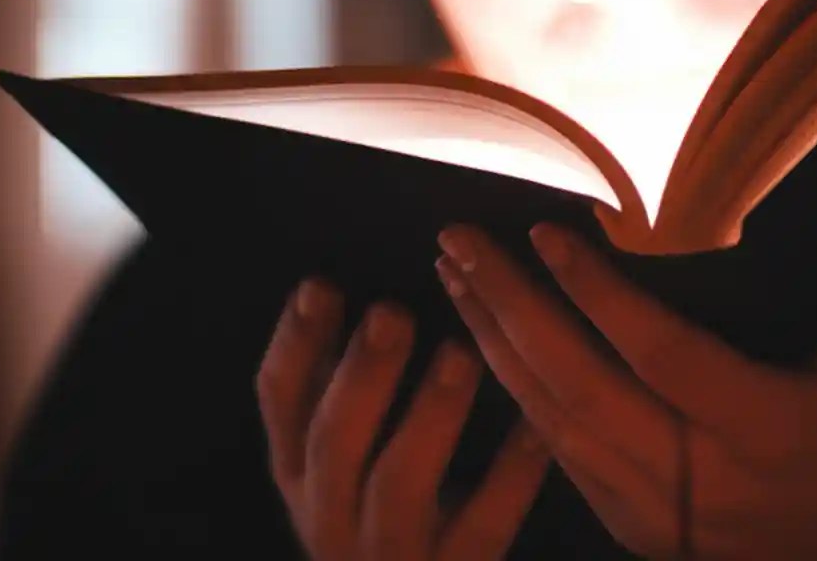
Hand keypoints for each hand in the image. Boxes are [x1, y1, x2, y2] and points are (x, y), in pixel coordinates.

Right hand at [256, 281, 551, 560]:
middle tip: (391, 311)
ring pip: (398, 485)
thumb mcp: (338, 464)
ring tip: (461, 353)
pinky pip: (484, 525)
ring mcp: (388, 552)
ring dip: (428, 414)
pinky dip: (510, 473)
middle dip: (361, 373)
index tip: (321, 284)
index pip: (280, 399)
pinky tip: (536, 427)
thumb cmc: (377, 519)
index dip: (295, 342)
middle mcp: (329, 512)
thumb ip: (339, 392)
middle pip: (333, 440)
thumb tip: (335, 290)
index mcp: (300, 470)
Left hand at [433, 178, 816, 558]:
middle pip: (577, 383)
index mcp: (759, 426)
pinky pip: (551, 449)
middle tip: (456, 239)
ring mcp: (649, 504)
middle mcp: (692, 470)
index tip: (542, 232)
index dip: (597, 293)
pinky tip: (478, 340)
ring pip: (549, 418)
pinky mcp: (625, 520)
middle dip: (508, 306)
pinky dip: (510, 390)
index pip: (659, 352)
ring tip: (452, 274)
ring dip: (492, 342)